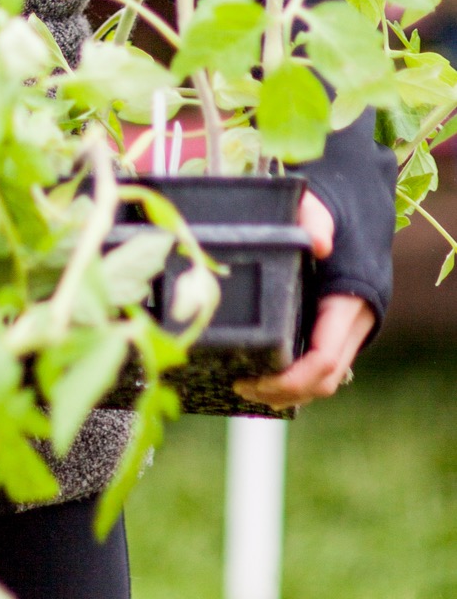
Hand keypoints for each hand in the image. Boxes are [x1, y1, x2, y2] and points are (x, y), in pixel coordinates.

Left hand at [234, 190, 374, 407]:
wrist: (358, 209)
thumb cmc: (335, 211)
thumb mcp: (321, 206)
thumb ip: (315, 218)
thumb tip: (319, 244)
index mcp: (348, 302)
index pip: (324, 358)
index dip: (292, 378)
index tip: (254, 380)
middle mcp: (354, 323)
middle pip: (324, 379)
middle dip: (285, 392)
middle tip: (240, 387)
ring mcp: (349, 330)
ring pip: (325, 379)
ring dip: (290, 392)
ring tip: (245, 388)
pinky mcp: (336, 329)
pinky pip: (319, 365)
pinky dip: (295, 378)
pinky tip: (262, 376)